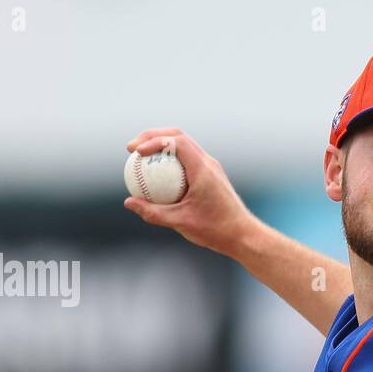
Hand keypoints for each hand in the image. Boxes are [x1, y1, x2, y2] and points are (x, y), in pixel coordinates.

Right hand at [124, 128, 259, 257]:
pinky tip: (156, 174)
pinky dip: (171, 159)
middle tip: (131, 148)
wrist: (243, 236)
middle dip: (152, 136)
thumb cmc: (216, 231)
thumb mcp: (181, 223)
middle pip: (178, 136)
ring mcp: (211, 168)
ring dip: (162, 145)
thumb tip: (129, 202)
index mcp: (203, 170)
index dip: (153, 140)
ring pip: (184, 145)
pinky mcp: (211, 175)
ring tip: (140, 156)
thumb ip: (153, 213)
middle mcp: (208, 163)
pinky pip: (188, 160)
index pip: (176, 142)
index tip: (135, 152)